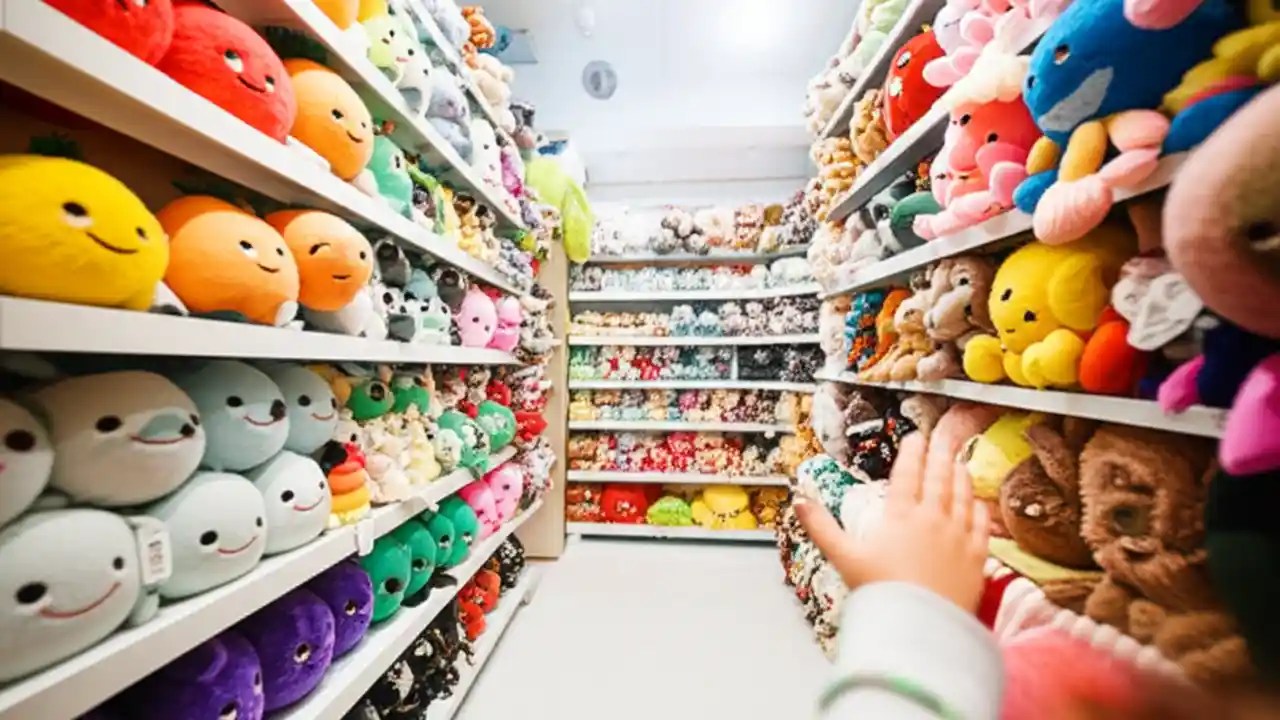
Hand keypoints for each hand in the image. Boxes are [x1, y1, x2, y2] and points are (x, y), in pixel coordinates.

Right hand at [794, 431, 989, 612]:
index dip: (912, 451)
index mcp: (901, 515)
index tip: (915, 436)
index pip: (908, 473)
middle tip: (943, 435)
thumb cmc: (881, 593)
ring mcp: (959, 536)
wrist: (921, 627)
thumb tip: (798, 502)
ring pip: (963, 495)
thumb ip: (821, 527)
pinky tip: (977, 502)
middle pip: (939, 476)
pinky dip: (979, 507)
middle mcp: (933, 518)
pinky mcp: (976, 557)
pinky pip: (981, 524)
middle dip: (940, 451)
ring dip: (961, 474)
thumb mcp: (844, 558)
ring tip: (959, 461)